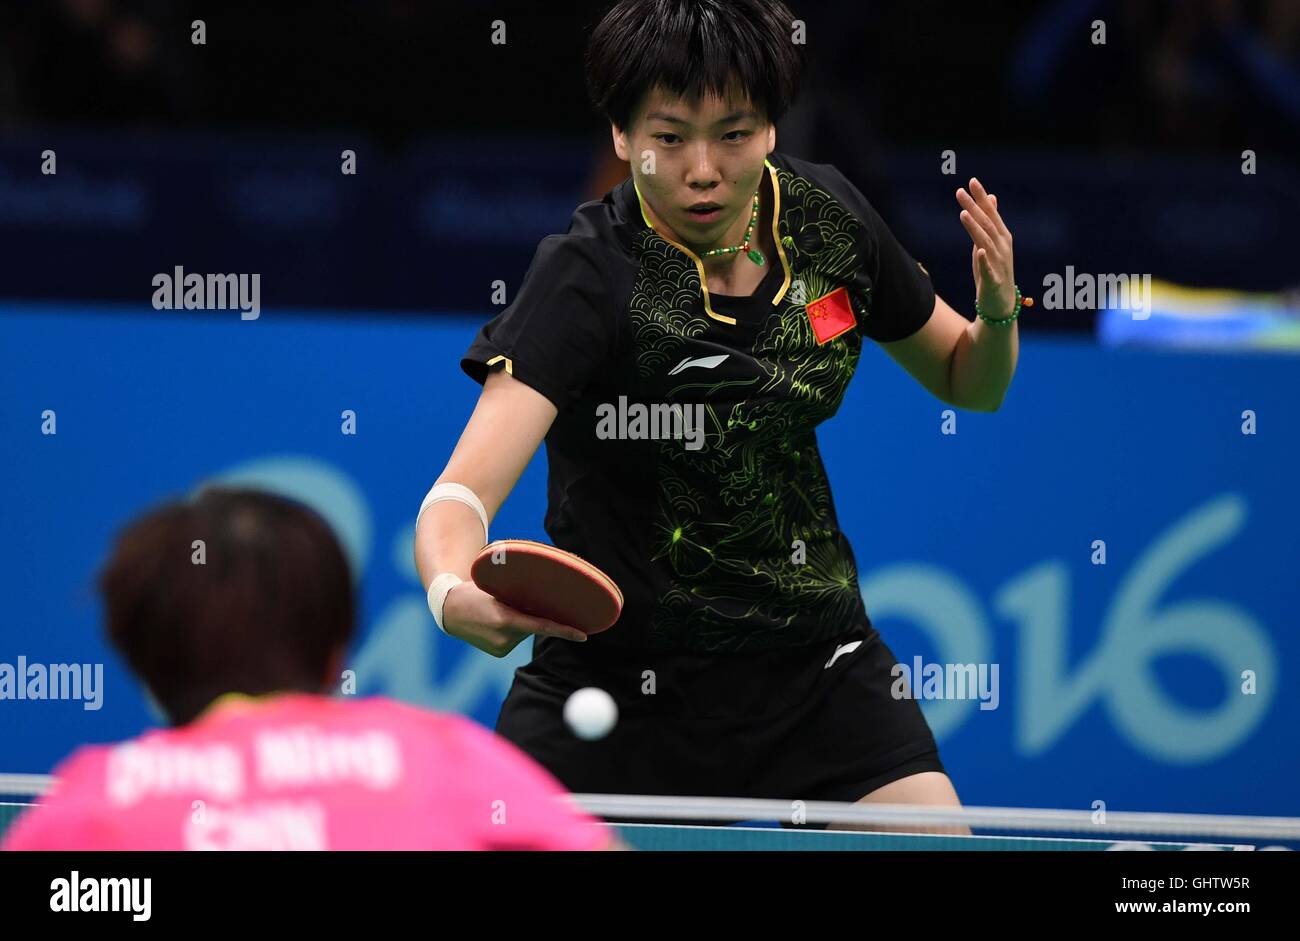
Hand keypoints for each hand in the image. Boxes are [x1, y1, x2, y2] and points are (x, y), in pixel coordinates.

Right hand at [440, 580, 587, 657]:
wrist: (449, 609)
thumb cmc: (475, 590)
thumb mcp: (496, 588)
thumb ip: (519, 597)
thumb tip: (545, 601)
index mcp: (504, 619)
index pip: (542, 626)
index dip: (565, 631)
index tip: (583, 635)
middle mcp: (504, 638)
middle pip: (534, 625)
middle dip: (534, 615)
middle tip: (516, 603)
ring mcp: (500, 648)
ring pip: (525, 632)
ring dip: (521, 622)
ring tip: (499, 611)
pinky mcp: (498, 653)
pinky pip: (516, 638)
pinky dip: (514, 630)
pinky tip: (496, 622)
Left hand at [956, 177, 1015, 319]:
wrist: (1001, 303)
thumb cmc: (994, 269)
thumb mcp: (991, 242)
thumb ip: (990, 221)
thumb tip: (990, 198)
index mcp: (1002, 236)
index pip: (990, 213)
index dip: (981, 198)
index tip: (971, 181)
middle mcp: (1002, 247)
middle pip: (986, 224)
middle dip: (974, 207)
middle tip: (960, 192)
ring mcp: (998, 263)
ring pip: (986, 242)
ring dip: (975, 228)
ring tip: (964, 213)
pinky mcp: (993, 280)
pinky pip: (988, 269)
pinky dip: (984, 260)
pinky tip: (979, 251)